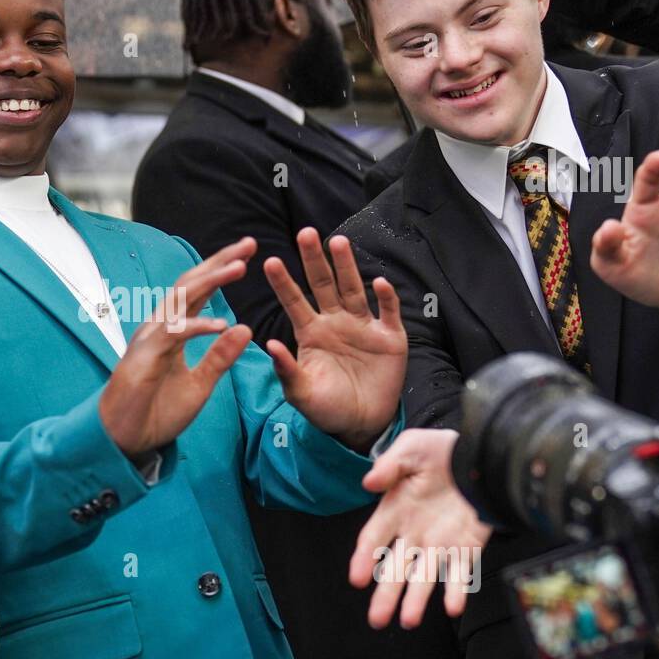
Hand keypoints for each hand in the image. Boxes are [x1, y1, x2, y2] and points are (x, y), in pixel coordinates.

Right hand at [100, 238, 256, 456]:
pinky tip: (221, 324)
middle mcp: (160, 326)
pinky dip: (196, 327)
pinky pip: (173, 335)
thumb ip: (220, 358)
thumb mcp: (199, 384)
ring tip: (239, 268)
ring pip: (180, 300)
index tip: (248, 252)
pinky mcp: (145, 357)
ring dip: (210, 282)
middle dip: (219, 262)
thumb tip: (244, 328)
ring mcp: (150, 339)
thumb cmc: (156, 411)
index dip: (221, 269)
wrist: (126, 439)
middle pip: (190, 284)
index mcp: (173, 329)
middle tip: (249, 244)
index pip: (199, 291)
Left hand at [262, 229, 406, 450]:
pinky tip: (380, 282)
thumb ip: (287, 370)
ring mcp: (363, 327)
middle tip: (305, 233)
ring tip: (338, 243)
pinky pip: (388, 312)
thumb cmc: (325, 408)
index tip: (268, 261)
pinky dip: (386, 298)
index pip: (294, 301)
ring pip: (354, 289)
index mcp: (311, 332)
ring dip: (347, 267)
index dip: (283, 282)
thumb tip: (268, 345)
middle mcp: (336, 322)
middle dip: (315, 260)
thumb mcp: (301, 393)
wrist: (360, 424)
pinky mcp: (389, 337)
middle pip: (324, 285)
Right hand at [349, 429, 491, 627]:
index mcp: (394, 510)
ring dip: (416, 600)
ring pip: (424, 578)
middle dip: (385, 594)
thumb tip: (369, 483)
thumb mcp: (412, 448)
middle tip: (376, 620)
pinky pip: (460, 573)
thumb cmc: (441, 449)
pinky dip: (457, 590)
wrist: (484, 454)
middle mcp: (413, 533)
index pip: (372, 539)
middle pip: (394, 569)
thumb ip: (390, 465)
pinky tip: (453, 606)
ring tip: (409, 620)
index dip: (363, 558)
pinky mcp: (467, 547)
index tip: (357, 578)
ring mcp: (440, 543)